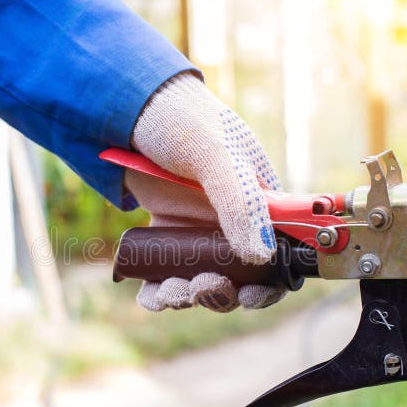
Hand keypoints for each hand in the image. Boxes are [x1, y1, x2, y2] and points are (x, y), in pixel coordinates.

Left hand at [127, 72, 285, 311]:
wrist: (128, 110)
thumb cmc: (182, 121)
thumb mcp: (216, 155)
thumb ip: (240, 202)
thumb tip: (262, 258)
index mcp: (259, 205)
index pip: (278, 255)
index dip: (270, 284)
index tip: (252, 295)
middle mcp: (231, 224)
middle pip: (238, 279)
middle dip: (222, 293)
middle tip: (203, 286)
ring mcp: (196, 233)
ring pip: (200, 282)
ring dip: (189, 296)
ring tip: (172, 290)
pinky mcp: (164, 237)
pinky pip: (164, 276)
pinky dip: (158, 293)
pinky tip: (151, 295)